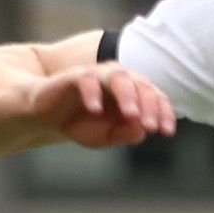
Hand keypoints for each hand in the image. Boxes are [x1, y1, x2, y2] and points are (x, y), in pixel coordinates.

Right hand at [29, 62, 174, 149]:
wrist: (48, 115)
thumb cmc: (81, 123)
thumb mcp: (105, 137)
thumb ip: (124, 134)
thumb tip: (141, 131)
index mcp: (133, 94)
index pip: (155, 98)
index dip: (164, 113)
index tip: (166, 132)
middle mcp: (120, 80)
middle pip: (142, 85)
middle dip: (149, 106)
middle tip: (150, 126)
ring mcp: (99, 75)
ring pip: (119, 77)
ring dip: (128, 96)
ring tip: (131, 116)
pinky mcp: (76, 75)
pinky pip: (87, 78)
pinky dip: (93, 93)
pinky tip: (95, 110)